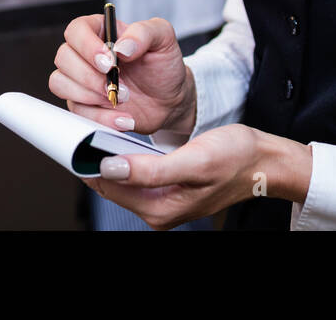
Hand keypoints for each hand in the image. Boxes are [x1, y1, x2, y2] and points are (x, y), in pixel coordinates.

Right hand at [49, 15, 196, 136]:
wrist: (170, 100)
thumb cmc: (163, 65)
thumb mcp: (163, 38)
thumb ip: (144, 32)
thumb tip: (121, 47)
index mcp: (101, 30)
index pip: (76, 30)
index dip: (86, 46)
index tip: (109, 62)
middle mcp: (85, 53)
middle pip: (63, 57)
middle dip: (90, 76)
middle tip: (120, 85)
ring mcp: (81, 80)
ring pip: (60, 83)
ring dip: (90, 96)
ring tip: (122, 100)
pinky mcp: (83, 104)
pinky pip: (75, 111)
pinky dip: (100, 117)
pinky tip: (123, 118)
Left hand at [85, 124, 310, 229]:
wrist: (264, 161)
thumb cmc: (236, 158)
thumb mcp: (193, 160)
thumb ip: (149, 169)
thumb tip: (109, 169)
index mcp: (159, 208)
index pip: (106, 187)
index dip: (86, 160)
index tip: (72, 135)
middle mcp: (156, 210)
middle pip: (108, 184)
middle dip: (93, 158)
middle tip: (81, 125)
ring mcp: (161, 201)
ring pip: (119, 178)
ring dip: (106, 156)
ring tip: (96, 128)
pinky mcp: (167, 189)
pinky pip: (133, 174)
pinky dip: (122, 157)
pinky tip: (118, 139)